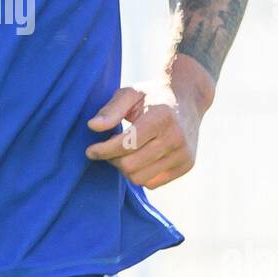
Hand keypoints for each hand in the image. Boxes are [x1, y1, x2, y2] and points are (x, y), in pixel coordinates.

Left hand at [84, 75, 205, 189]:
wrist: (187, 99)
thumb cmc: (152, 96)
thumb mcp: (130, 93)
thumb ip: (110, 110)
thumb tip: (92, 126)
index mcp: (161, 117)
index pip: (126, 144)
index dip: (103, 150)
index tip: (90, 150)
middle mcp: (176, 138)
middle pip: (130, 165)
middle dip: (112, 159)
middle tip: (107, 149)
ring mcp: (184, 154)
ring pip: (140, 178)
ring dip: (124, 169)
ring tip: (123, 153)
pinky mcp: (186, 166)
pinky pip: (152, 183)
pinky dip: (140, 174)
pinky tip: (139, 158)